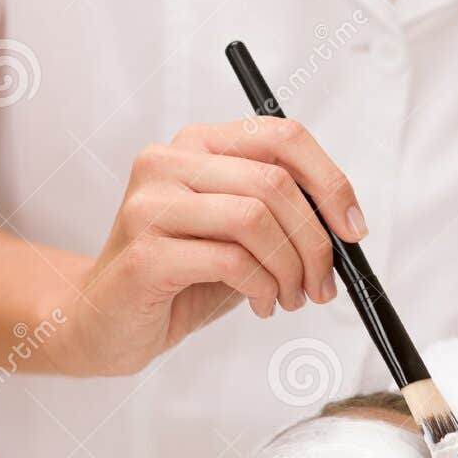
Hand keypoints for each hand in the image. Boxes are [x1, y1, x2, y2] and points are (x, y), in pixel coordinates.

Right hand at [48, 119, 366, 376]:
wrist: (103, 321)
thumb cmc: (180, 275)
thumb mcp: (240, 235)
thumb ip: (282, 215)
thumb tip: (346, 225)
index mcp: (198, 143)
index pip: (282, 136)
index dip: (330, 181)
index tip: (353, 229)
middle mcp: (168, 161)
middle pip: (275, 182)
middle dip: (315, 241)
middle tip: (323, 284)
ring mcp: (151, 204)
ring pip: (255, 219)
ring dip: (290, 269)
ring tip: (291, 298)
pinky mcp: (145, 251)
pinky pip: (231, 261)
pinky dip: (264, 288)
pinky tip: (263, 303)